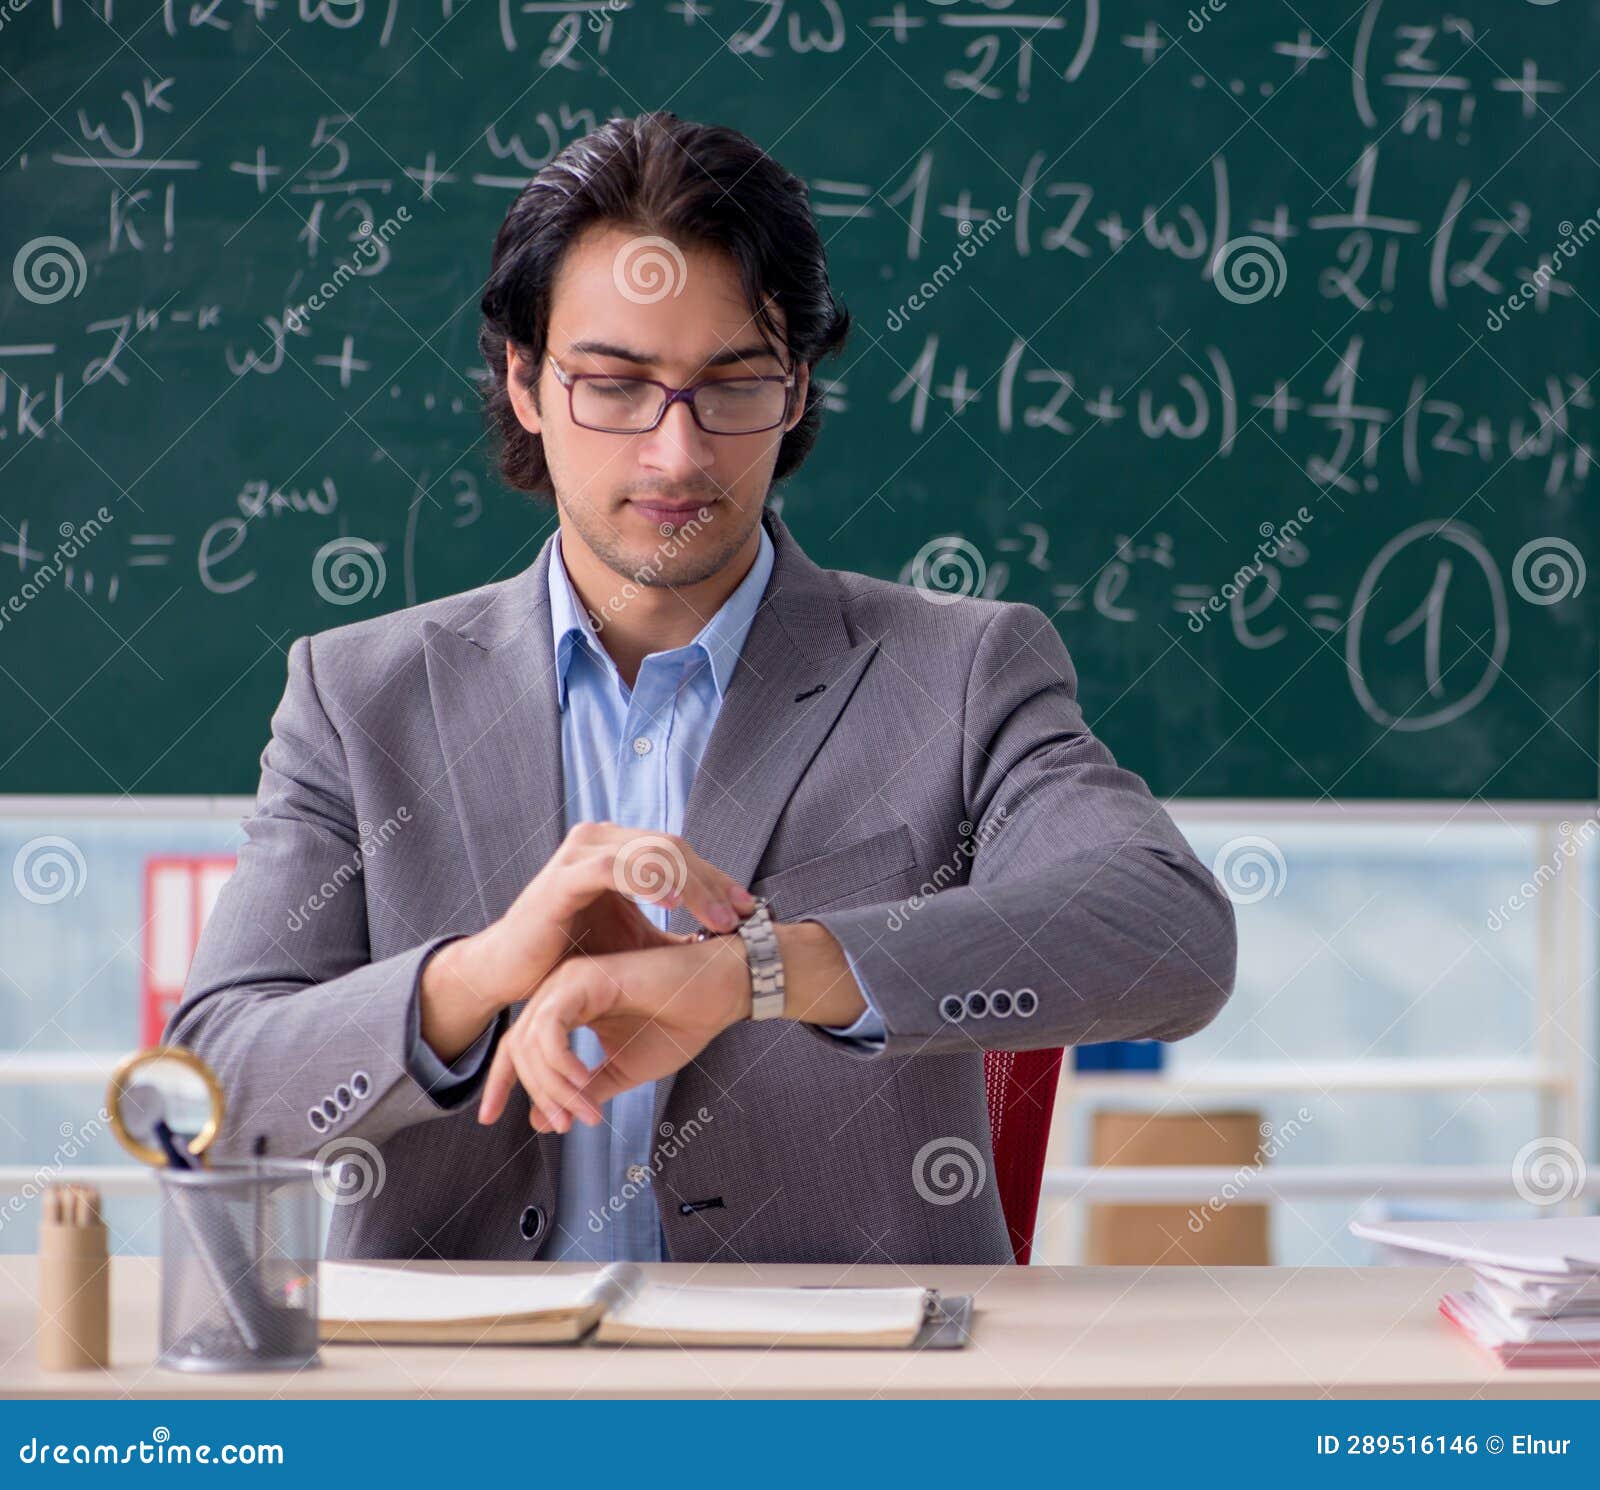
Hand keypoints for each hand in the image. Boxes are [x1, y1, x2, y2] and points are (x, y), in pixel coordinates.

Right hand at [432, 821, 756, 1020]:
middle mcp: (600, 840)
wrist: (509, 973)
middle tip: (740, 916)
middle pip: (673, 847)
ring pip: (653, 853)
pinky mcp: (565, 877)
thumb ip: (667, 926)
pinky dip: (649, 881)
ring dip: (691, 884)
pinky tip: (671, 904)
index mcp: (617, 849)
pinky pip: (615, 868)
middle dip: (712, 882)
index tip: (748, 911)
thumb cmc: (569, 955)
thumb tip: (724, 933)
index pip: (679, 852)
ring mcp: (581, 853)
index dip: (717, 878)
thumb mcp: (629, 937)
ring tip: (716, 918)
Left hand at [476, 934, 752, 1131]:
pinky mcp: (587, 978)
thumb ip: (583, 1090)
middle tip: (565, 1126)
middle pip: (519, 1048)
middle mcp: (562, 988)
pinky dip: (561, 1063)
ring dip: (553, 1086)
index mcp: (567, 1006)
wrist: (721, 992)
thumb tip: (542, 1121)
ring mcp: (571, 980)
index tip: (499, 1120)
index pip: (518, 1047)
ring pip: (531, 1040)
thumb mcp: (622, 1070)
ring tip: (583, 1112)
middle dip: (538, 1095)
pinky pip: (552, 1028)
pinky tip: (583, 1083)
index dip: (503, 1084)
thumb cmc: (680, 1022)